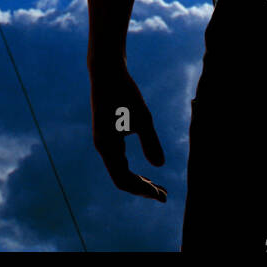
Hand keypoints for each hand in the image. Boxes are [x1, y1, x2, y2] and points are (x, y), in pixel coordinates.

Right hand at [89, 62, 166, 201]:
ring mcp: (104, 142)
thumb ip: (150, 141)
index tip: (160, 195)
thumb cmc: (125, 92)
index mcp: (107, 147)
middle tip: (164, 195)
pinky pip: (119, 161)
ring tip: (158, 186)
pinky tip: (147, 170)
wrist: (107, 71)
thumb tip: (160, 166)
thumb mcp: (142, 117)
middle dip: (142, 189)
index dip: (142, 190)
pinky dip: (133, 170)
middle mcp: (103, 148)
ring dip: (139, 180)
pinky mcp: (107, 135)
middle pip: (121, 179)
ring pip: (120, 171)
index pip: (123, 180)